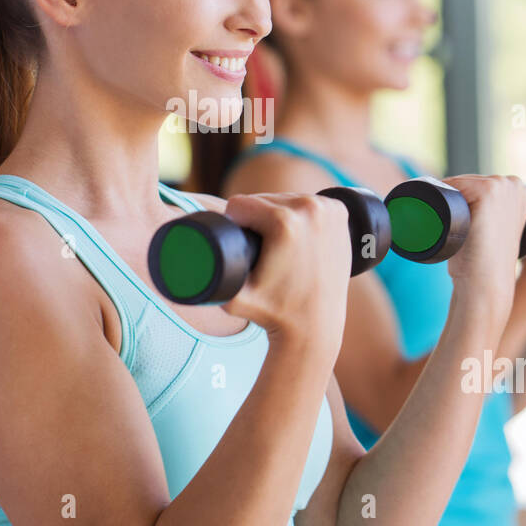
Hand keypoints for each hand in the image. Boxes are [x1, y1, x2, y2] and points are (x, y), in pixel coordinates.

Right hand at [218, 192, 352, 362]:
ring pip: (284, 198)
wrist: (315, 327)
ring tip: (275, 242)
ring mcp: (328, 209)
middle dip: (254, 219)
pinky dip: (300, 211)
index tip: (238, 242)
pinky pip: (307, 201)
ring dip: (275, 213)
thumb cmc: (270, 314)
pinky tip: (297, 230)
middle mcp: (309, 208)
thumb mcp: (231, 298)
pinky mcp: (340, 213)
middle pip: (263, 199)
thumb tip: (184, 265)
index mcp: (283, 222)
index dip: (232, 221)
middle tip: (257, 247)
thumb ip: (203, 281)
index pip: (240, 204)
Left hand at [443, 175, 525, 320]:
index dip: (456, 198)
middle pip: (466, 181)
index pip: (475, 185)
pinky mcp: (489, 191)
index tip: (450, 219)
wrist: (485, 282)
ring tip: (446, 224)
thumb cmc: (483, 263)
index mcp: (520, 192)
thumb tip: (474, 220)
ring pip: (457, 183)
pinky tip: (445, 214)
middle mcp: (514, 184)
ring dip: (443, 196)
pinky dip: (443, 194)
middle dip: (448, 196)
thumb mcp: (492, 235)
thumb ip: (490, 222)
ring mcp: (503, 186)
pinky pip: (454, 183)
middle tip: (446, 225)